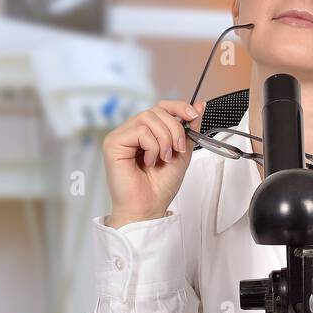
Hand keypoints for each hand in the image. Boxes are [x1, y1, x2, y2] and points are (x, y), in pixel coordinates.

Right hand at [102, 99, 206, 227]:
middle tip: (178, 150)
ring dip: (164, 139)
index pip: (161, 106)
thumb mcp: (182, 153)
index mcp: (146, 132)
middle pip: (156, 110)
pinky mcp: (112, 143)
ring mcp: (120, 136)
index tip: (193, 115)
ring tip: (164, 158)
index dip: (178, 106)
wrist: (149, 207)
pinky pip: (140, 131)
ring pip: (148, 118)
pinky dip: (152, 147)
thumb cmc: (161, 186)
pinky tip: (148, 162)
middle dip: (175, 129)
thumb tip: (200, 105)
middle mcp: (131, 131)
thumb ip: (189, 129)